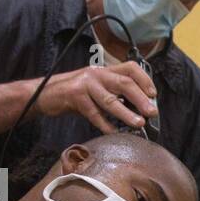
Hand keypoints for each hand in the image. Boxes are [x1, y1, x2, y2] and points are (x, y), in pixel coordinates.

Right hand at [34, 61, 157, 133]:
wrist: (46, 93)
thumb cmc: (77, 93)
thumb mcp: (98, 88)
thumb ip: (115, 94)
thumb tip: (141, 109)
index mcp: (106, 70)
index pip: (130, 68)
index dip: (144, 79)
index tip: (153, 94)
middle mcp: (97, 74)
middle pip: (124, 83)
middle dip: (140, 98)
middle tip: (152, 112)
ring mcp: (85, 84)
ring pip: (110, 100)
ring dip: (126, 113)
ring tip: (139, 124)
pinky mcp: (74, 97)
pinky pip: (93, 114)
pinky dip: (105, 124)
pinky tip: (113, 132)